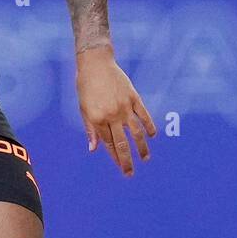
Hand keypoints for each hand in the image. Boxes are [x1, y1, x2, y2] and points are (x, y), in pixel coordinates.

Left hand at [76, 45, 155, 176]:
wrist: (96, 63)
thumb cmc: (86, 87)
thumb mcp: (83, 109)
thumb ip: (90, 129)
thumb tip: (93, 150)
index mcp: (98, 119)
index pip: (108, 144)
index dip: (115, 158)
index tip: (121, 169)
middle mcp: (112, 115)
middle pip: (122, 143)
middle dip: (127, 160)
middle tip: (131, 173)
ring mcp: (125, 106)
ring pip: (136, 132)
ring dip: (142, 147)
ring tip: (146, 158)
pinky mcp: (134, 97)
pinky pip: (144, 115)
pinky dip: (149, 126)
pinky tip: (152, 136)